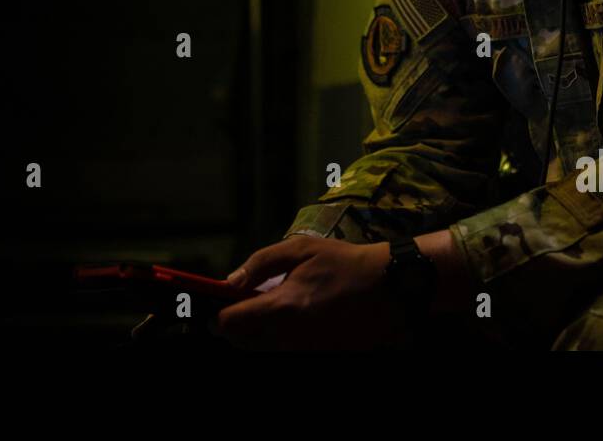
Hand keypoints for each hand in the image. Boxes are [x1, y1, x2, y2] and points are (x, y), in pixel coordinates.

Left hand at [215, 237, 410, 349]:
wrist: (387, 287)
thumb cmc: (343, 262)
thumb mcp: (301, 248)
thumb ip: (261, 263)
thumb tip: (230, 281)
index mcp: (284, 305)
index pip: (233, 322)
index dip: (218, 316)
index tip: (215, 308)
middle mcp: (291, 334)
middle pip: (244, 343)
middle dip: (233, 328)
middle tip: (235, 309)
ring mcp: (306, 348)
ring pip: (263, 350)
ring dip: (253, 336)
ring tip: (261, 313)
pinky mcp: (318, 354)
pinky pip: (284, 352)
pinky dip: (276, 340)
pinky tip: (285, 320)